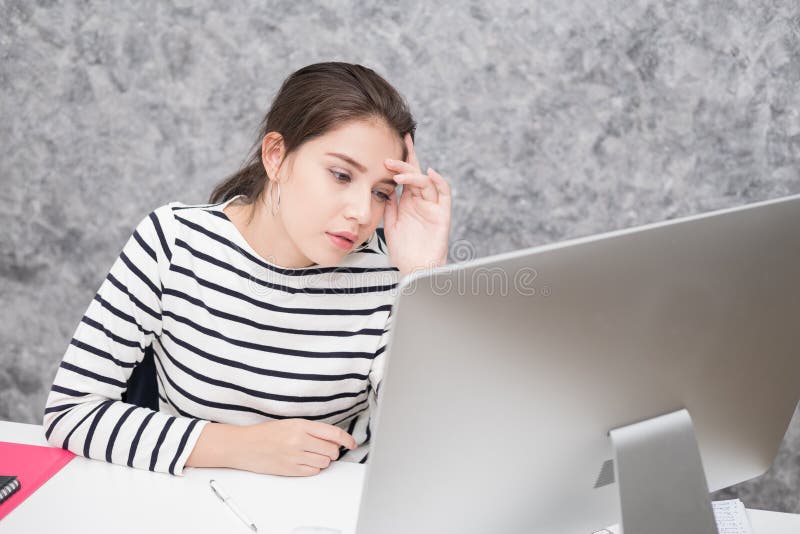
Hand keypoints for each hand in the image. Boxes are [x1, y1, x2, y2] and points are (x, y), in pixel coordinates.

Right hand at [187, 419, 355, 475]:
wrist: (244, 446)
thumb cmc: (265, 433)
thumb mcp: (290, 423)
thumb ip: (312, 430)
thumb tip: (334, 438)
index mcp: (301, 425)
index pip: (333, 433)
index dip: (346, 439)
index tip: (352, 443)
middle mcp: (299, 441)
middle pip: (331, 450)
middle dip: (332, 451)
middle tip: (325, 448)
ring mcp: (295, 456)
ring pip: (324, 463)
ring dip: (322, 460)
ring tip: (310, 454)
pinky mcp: (290, 469)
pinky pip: (312, 471)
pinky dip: (313, 468)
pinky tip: (304, 461)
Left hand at [383, 133, 451, 277]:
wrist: (415, 269)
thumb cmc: (403, 251)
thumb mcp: (389, 223)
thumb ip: (389, 204)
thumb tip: (383, 185)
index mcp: (408, 201)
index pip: (404, 174)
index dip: (400, 158)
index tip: (390, 143)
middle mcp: (421, 200)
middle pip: (416, 173)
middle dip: (406, 159)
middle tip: (391, 153)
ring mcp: (432, 206)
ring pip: (426, 181)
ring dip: (413, 173)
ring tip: (397, 173)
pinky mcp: (442, 215)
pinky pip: (444, 193)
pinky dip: (439, 181)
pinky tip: (429, 173)